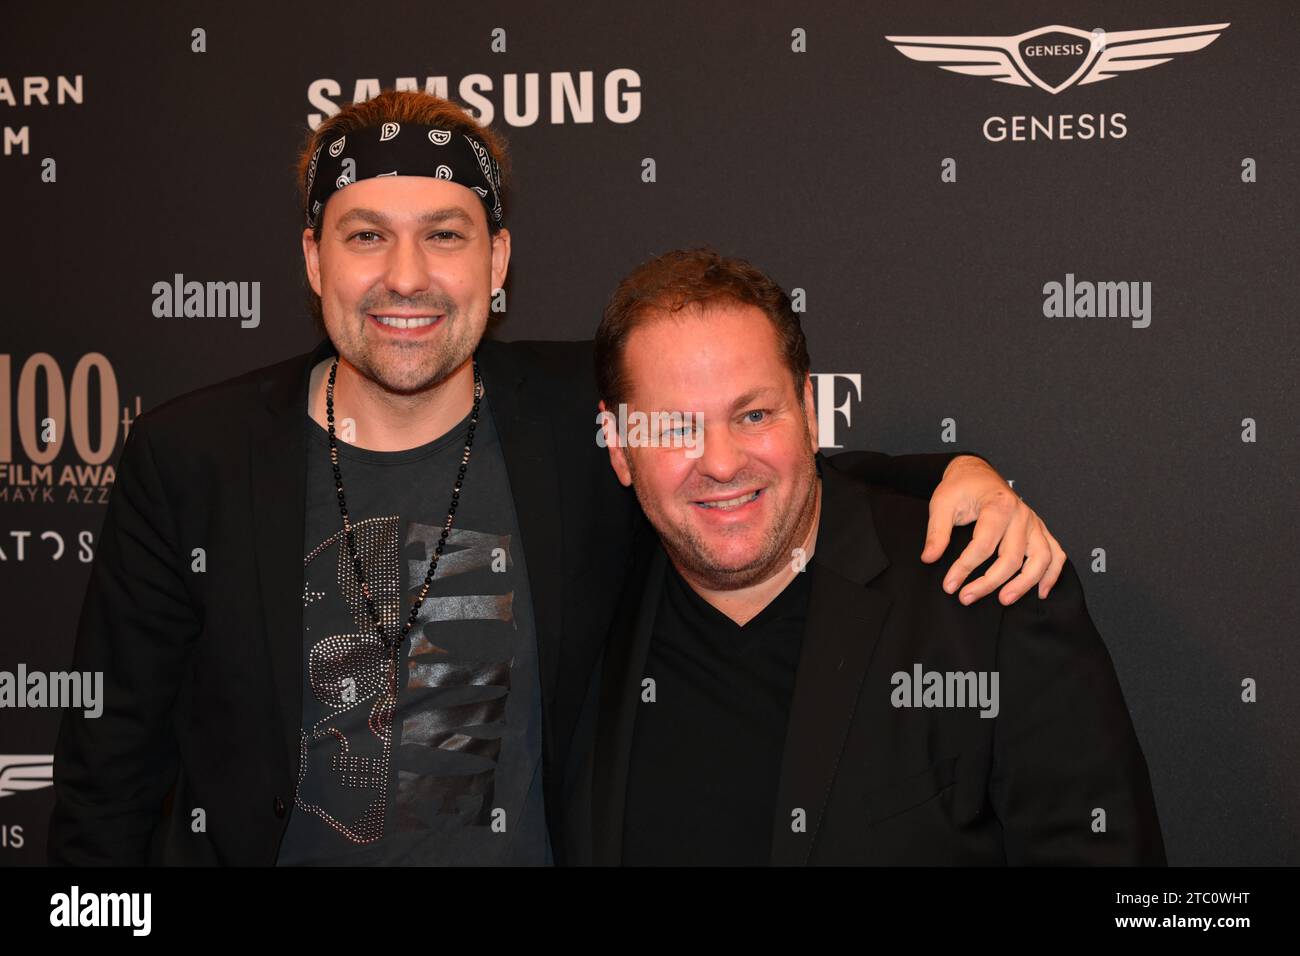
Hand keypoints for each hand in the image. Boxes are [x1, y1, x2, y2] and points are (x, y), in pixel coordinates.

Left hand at [921, 455, 1065, 604]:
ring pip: (1041, 559)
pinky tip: (1040, 592)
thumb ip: (937, 532)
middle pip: (1012, 557)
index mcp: (997, 505)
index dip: (965, 568)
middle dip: (989, 583)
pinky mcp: (1039, 530)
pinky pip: (1056, 554)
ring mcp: (1034, 523)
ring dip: (1024, 584)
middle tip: (967, 597)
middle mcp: (1021, 514)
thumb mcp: (942, 504)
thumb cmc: (960, 487)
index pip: (983, 545)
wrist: (976, 473)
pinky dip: (1052, 574)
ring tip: (1004, 600)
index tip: (949, 585)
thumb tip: (929, 558)